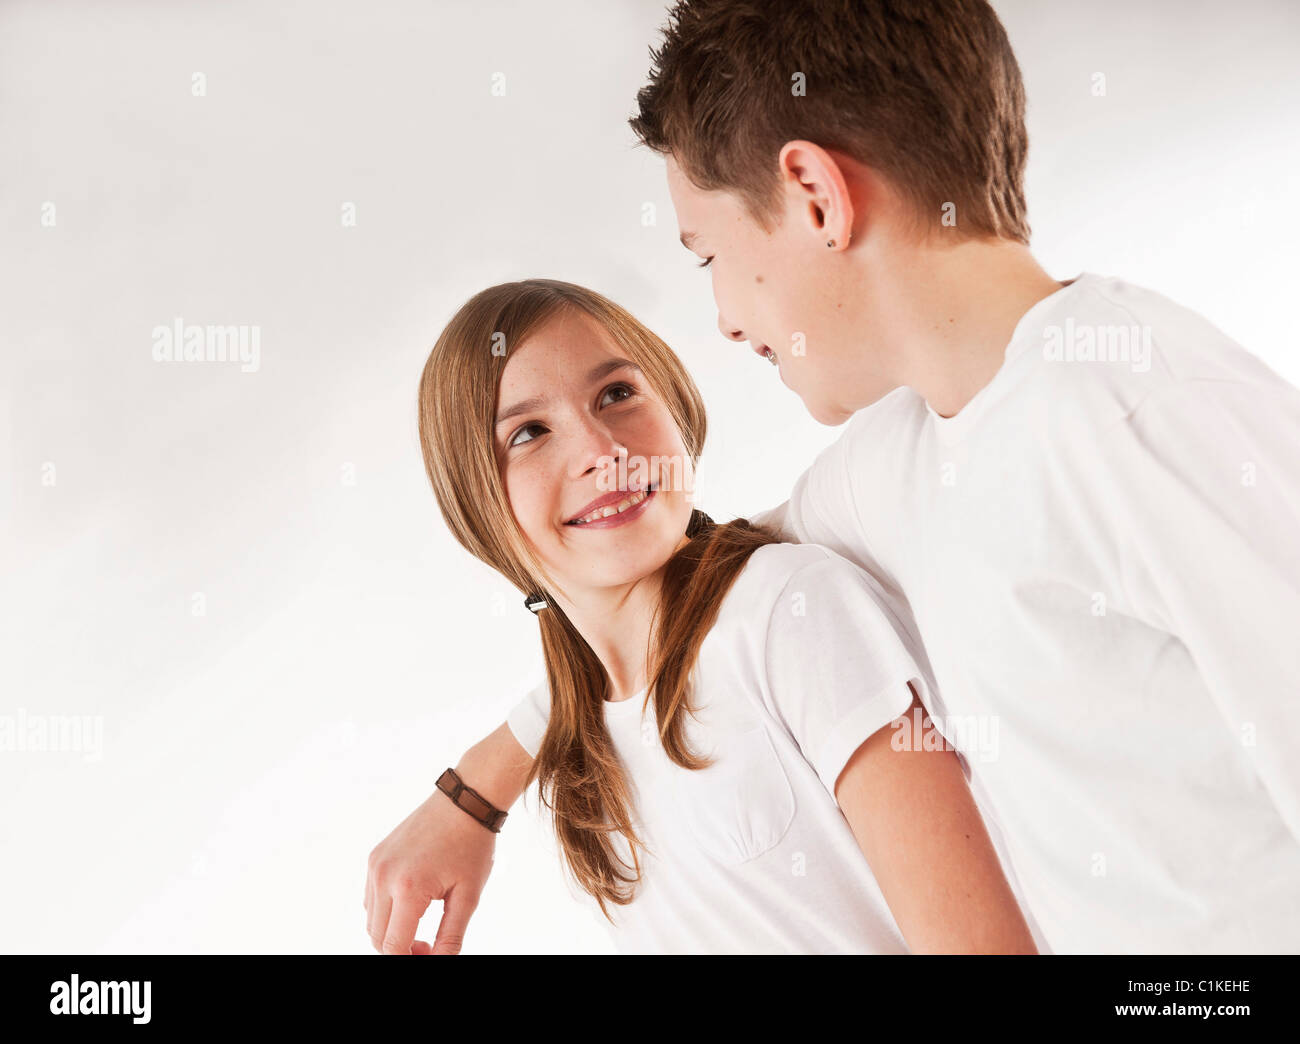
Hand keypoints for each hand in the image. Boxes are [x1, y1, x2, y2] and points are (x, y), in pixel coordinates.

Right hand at [365, 786, 496, 953]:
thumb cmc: (472, 847)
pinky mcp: (374, 857)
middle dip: (400, 948)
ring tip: (422, 923)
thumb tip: (440, 960)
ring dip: (391, 930)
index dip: (410, 958)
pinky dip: (385, 911)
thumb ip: (451, 937)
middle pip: (377, 937)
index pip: (393, 946)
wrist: (464, 802)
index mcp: (408, 888)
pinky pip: (371, 898)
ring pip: (371, 919)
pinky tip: (411, 903)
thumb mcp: (468, 897)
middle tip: (429, 944)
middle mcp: (384, 876)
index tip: (429, 952)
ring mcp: (375, 865)